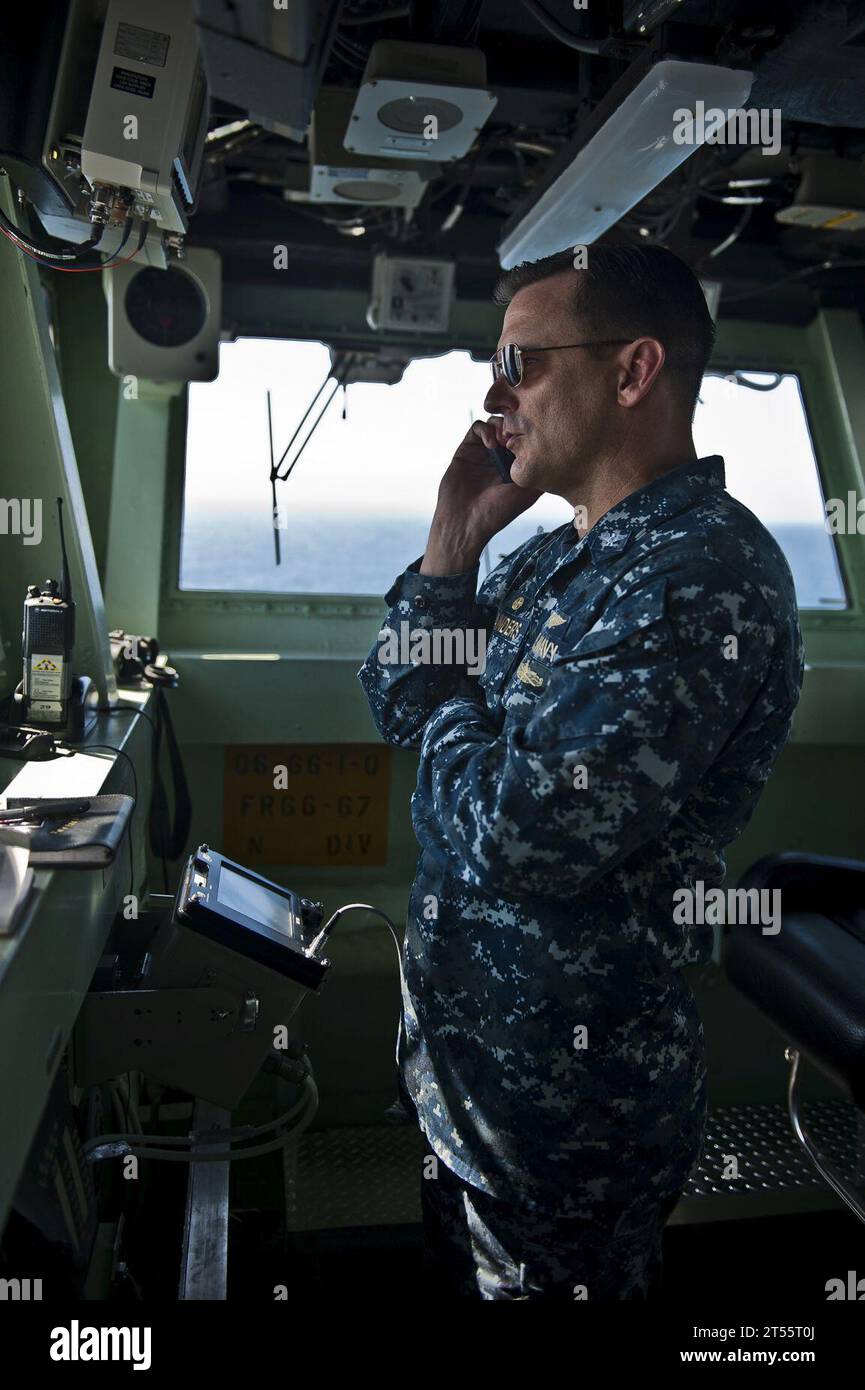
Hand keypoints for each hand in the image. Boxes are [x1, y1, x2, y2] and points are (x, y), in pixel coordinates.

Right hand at [420, 418, 541, 575]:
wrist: (465, 522)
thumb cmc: (496, 513)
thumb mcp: (528, 494)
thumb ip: (539, 472)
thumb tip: (554, 451)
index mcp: (518, 466)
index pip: (528, 439)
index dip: (532, 434)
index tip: (533, 439)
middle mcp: (502, 457)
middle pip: (512, 426)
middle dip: (516, 425)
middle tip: (518, 435)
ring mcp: (484, 452)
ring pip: (496, 423)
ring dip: (501, 425)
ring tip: (504, 439)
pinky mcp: (467, 449)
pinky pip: (477, 427)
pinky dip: (485, 429)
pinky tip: (490, 443)